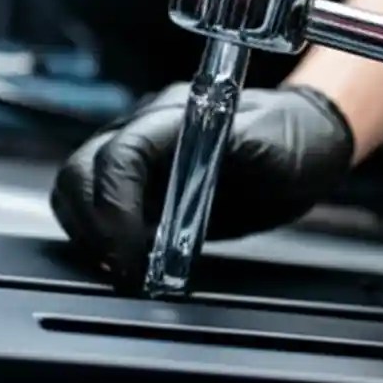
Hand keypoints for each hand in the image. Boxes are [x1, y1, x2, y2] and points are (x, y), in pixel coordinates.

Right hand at [50, 83, 353, 283]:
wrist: (304, 139)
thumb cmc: (295, 136)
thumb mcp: (277, 143)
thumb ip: (241, 145)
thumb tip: (208, 157)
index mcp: (179, 113)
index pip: (121, 152)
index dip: (116, 206)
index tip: (131, 251)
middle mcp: (146, 128)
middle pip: (82, 169)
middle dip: (92, 225)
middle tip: (125, 268)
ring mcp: (138, 155)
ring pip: (78, 189)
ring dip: (89, 234)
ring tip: (125, 267)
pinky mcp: (140, 184)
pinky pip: (97, 207)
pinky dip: (100, 238)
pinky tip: (128, 260)